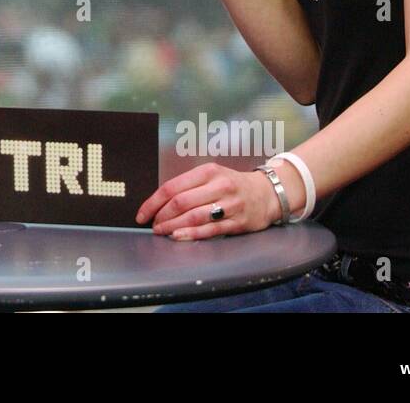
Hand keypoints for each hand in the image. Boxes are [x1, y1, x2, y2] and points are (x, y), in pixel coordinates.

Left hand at [134, 162, 279, 239]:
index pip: (173, 187)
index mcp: (208, 171)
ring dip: (173, 226)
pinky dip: (191, 234)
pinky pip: (210, 230)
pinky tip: (178, 236)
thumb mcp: (211, 175)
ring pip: (194, 217)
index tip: (142, 213)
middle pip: (181, 202)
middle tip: (152, 225)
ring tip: (161, 232)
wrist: (267, 193)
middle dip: (161, 216)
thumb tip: (159, 202)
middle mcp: (219, 186)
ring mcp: (230, 205)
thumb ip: (188, 185)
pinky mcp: (237, 222)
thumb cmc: (232, 184)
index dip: (153, 202)